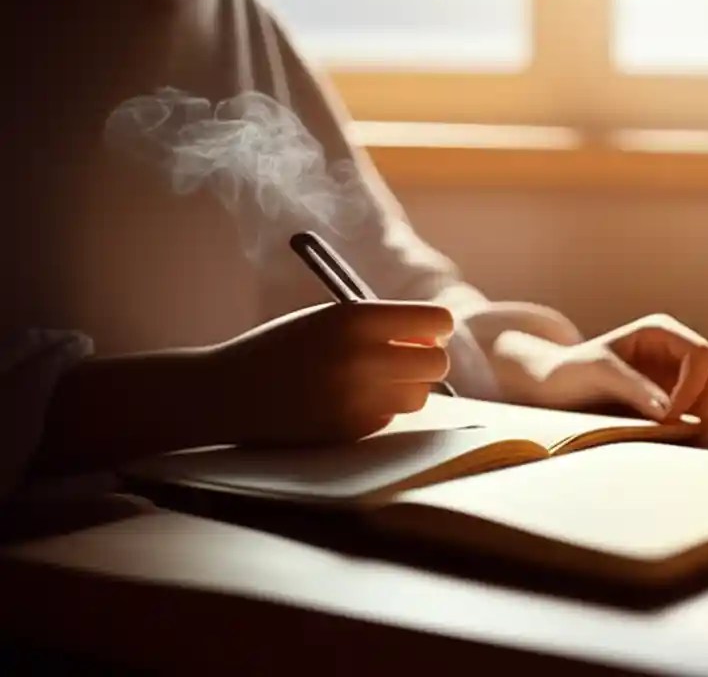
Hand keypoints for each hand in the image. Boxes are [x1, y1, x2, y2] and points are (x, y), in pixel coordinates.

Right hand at [208, 302, 453, 443]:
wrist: (228, 392)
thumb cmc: (283, 347)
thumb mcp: (328, 319)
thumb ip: (380, 325)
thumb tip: (436, 339)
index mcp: (355, 318)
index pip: (435, 321)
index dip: (435, 327)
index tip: (425, 332)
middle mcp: (361, 358)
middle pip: (437, 362)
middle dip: (427, 360)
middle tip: (406, 359)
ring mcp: (357, 399)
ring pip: (420, 395)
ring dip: (407, 388)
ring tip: (372, 380)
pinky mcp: (351, 431)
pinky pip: (391, 418)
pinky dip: (380, 410)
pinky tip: (345, 402)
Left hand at [493, 314, 707, 426]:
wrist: (554, 390)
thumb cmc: (570, 373)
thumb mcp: (597, 372)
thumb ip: (633, 387)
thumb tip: (668, 412)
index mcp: (660, 331)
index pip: (700, 353)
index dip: (693, 385)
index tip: (667, 415)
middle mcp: (675, 351)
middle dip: (703, 402)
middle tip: (673, 427)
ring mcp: (678, 376)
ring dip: (707, 414)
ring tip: (677, 431)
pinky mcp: (677, 400)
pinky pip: (705, 412)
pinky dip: (700, 424)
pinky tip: (675, 434)